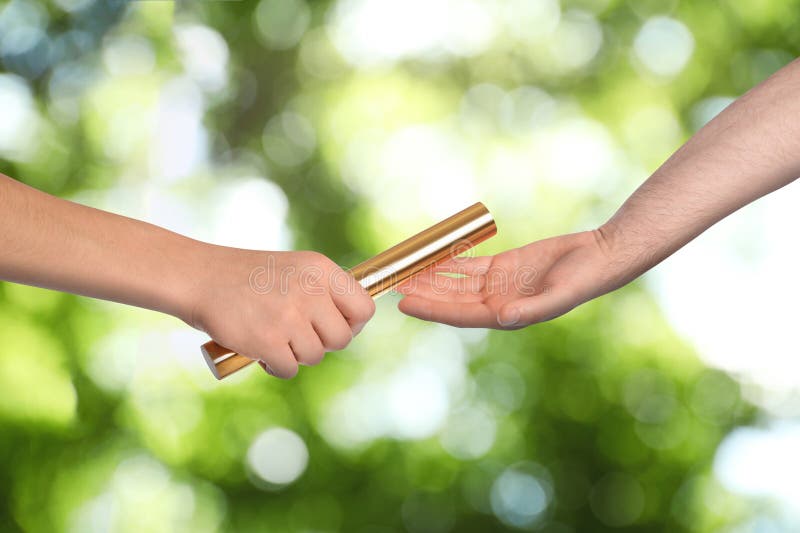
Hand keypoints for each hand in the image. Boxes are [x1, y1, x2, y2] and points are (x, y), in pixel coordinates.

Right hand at [185, 247, 374, 378]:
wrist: (200, 277)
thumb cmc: (247, 277)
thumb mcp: (295, 268)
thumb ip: (323, 291)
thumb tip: (351, 326)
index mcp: (321, 270)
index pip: (364, 308)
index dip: (353, 325)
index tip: (335, 328)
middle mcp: (311, 291)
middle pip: (342, 339)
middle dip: (323, 344)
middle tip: (299, 337)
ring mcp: (290, 317)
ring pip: (315, 356)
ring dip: (296, 355)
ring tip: (274, 339)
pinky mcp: (269, 341)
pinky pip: (290, 369)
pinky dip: (276, 367)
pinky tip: (262, 353)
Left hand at [398, 230, 625, 328]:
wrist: (597, 257)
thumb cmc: (582, 281)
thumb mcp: (558, 296)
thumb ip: (531, 310)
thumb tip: (503, 318)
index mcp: (506, 315)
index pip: (459, 314)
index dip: (431, 309)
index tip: (405, 304)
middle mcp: (497, 302)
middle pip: (450, 298)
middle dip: (423, 292)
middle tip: (394, 285)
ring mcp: (498, 284)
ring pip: (456, 281)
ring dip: (432, 276)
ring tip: (405, 270)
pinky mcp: (503, 265)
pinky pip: (469, 265)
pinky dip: (450, 261)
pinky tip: (431, 257)